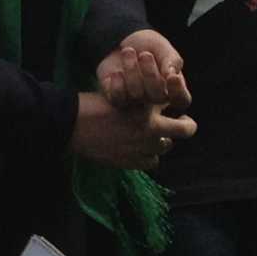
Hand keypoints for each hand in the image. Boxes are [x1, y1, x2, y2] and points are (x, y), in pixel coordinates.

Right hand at [73, 90, 194, 169]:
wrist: (71, 124)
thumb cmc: (92, 104)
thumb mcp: (121, 94)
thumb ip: (142, 100)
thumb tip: (159, 103)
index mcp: (148, 107)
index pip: (176, 102)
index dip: (182, 104)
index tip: (182, 110)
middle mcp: (151, 128)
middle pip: (184, 130)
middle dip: (185, 126)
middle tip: (181, 124)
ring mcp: (143, 147)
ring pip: (166, 147)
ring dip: (162, 141)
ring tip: (151, 137)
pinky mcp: (132, 162)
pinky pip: (150, 162)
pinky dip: (148, 156)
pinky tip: (139, 150)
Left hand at [95, 32, 188, 110]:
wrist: (120, 40)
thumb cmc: (147, 45)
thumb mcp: (162, 47)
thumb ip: (171, 60)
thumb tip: (171, 74)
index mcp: (173, 86)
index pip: (181, 99)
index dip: (178, 91)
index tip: (172, 77)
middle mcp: (156, 97)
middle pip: (157, 97)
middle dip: (150, 74)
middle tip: (145, 54)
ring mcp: (136, 100)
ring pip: (136, 94)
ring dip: (132, 70)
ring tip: (128, 51)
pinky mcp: (117, 98)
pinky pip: (118, 99)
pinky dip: (117, 84)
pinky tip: (117, 72)